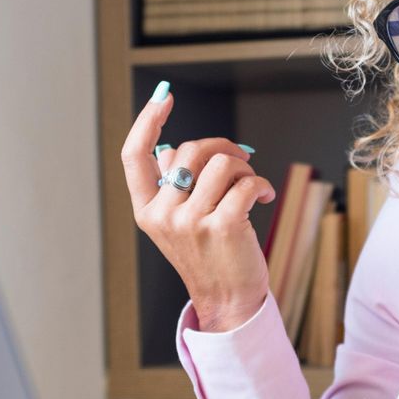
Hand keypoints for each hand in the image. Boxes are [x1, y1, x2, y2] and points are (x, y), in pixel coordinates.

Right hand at [121, 82, 275, 331]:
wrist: (228, 301)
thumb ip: (172, 183)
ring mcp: (190, 222)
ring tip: (252, 185)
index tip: (164, 97)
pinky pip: (246, 183)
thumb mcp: (178, 221)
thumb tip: (173, 145)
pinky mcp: (222, 226)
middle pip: (190, 149)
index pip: (134, 156)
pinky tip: (264, 197)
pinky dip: (261, 185)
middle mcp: (163, 215)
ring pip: (221, 163)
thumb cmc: (209, 255)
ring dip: (244, 168)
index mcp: (146, 210)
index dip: (147, 121)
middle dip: (222, 147)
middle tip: (240, 162)